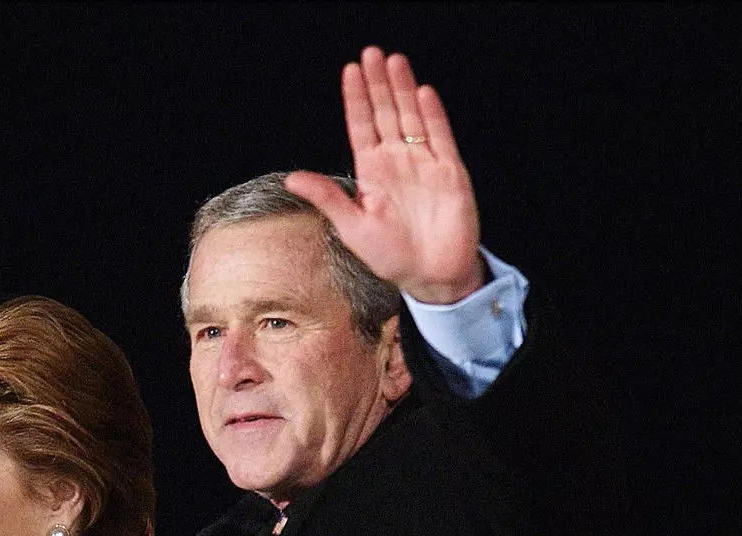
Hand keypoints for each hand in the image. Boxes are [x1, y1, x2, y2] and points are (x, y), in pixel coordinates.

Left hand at [284, 46, 484, 304]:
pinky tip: (422, 93)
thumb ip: (327, 198)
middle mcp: (397, 162)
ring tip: (394, 61)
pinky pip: (440, 137)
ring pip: (411, 118)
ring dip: (403, 90)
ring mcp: (424, 164)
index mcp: (372, 173)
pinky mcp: (449, 172)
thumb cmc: (390, 256)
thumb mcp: (352, 227)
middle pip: (386, 113)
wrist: (431, 276)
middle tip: (371, 53)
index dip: (356, 99)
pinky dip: (432, 116)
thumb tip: (292, 177)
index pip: (361, 126)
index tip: (350, 71)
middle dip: (378, 84)